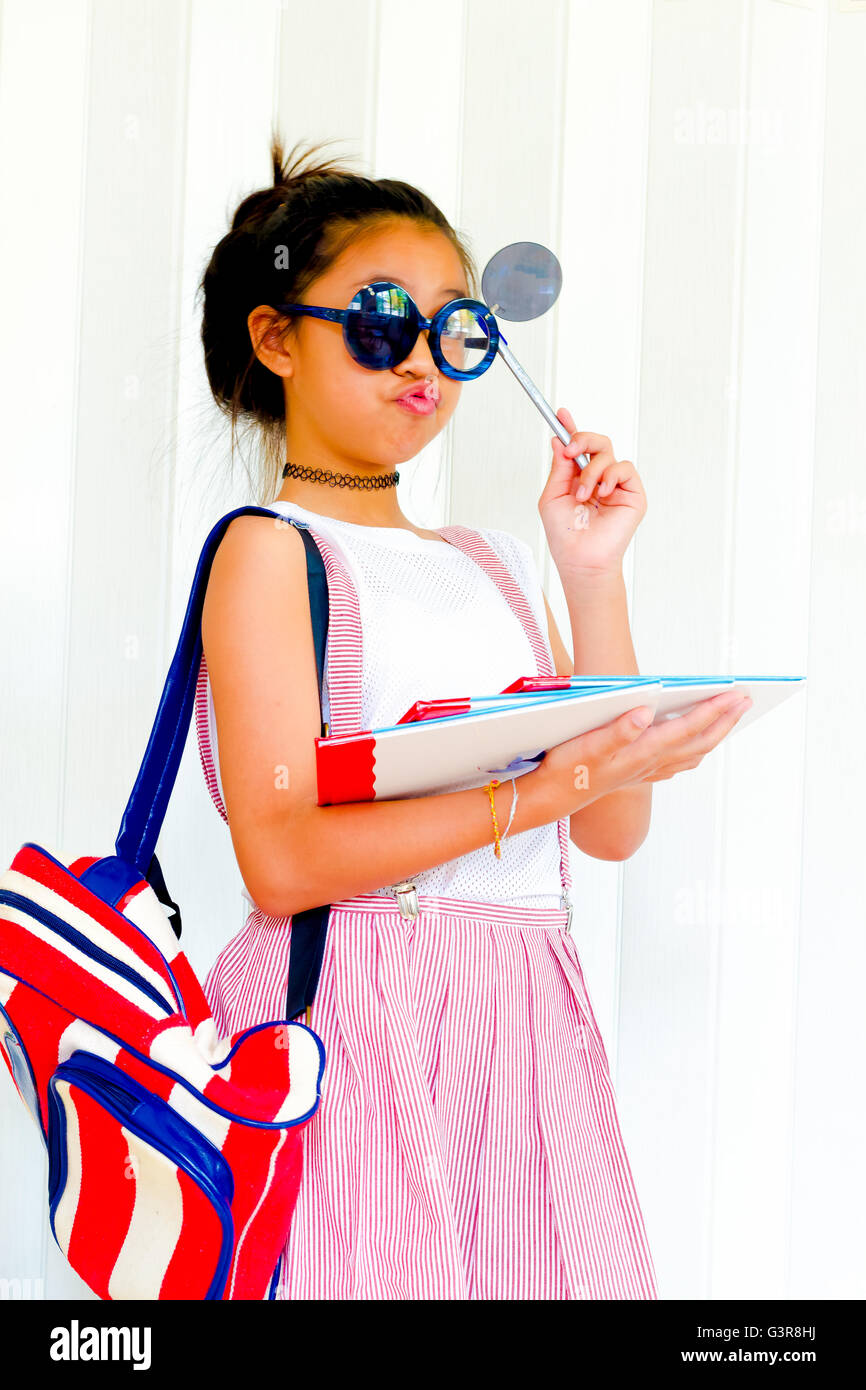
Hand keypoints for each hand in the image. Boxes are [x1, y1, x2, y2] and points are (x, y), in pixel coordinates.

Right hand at [532, 689, 753, 817]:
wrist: (555, 796)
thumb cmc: (568, 766)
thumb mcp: (588, 744)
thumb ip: (618, 729)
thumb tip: (645, 711)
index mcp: (643, 751)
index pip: (688, 728)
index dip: (714, 710)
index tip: (736, 694)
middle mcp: (651, 763)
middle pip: (700, 742)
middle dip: (726, 720)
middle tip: (746, 700)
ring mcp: (648, 771)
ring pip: (694, 753)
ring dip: (715, 734)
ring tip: (729, 717)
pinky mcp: (641, 774)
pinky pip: (680, 762)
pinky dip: (696, 750)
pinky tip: (697, 745)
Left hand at [538, 406, 646, 580]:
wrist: (580, 559)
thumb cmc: (565, 535)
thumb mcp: (553, 496)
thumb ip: (559, 468)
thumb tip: (558, 441)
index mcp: (579, 478)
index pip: (578, 448)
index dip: (570, 429)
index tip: (560, 413)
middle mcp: (599, 479)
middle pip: (597, 442)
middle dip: (582, 439)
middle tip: (571, 451)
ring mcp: (617, 486)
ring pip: (608, 453)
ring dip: (591, 470)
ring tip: (584, 494)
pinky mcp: (633, 494)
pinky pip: (625, 468)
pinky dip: (611, 475)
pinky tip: (602, 492)